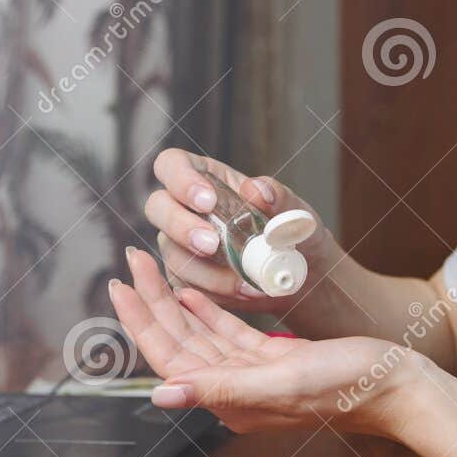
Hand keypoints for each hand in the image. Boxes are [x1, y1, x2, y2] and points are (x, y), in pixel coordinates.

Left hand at [109, 247, 421, 438]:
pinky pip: (228, 333)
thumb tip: (160, 395)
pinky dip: (207, 311)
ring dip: (174, 302)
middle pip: (178, 342)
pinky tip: (193, 291)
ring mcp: (253, 375)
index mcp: (230, 399)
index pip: (169, 357)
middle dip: (151, 302)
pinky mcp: (274, 360)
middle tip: (132, 260)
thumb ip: (220, 388)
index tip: (120, 284)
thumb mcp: (282, 381)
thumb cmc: (347, 386)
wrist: (396, 386)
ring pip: (199, 334)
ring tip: (152, 267)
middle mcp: (235, 390)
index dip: (141, 320)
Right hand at [145, 147, 336, 308]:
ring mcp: (178, 244)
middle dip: (180, 226)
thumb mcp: (295, 213)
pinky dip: (212, 291)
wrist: (299, 276)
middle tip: (212, 243)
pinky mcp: (184, 276)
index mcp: (205, 178)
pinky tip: (242, 291)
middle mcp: (183, 208)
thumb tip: (255, 189)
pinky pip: (183, 284)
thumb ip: (278, 198)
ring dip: (204, 269)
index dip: (180, 179)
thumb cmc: (292, 234)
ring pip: (170, 252)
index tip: (206, 200)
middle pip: (157, 207)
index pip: (172, 165)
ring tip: (245, 279)